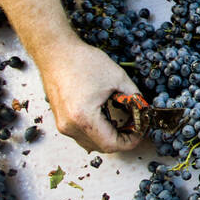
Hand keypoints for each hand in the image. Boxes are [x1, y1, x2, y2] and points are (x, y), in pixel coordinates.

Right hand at [38, 38, 143, 153]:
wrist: (55, 52)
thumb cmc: (82, 61)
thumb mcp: (118, 77)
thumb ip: (134, 97)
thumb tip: (144, 109)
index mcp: (84, 118)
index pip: (112, 144)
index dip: (130, 141)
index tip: (141, 131)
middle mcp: (70, 126)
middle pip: (102, 147)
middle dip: (121, 139)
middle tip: (134, 126)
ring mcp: (62, 125)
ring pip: (91, 143)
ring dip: (108, 137)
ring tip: (121, 121)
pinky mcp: (60, 120)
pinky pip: (81, 135)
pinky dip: (96, 132)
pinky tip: (105, 118)